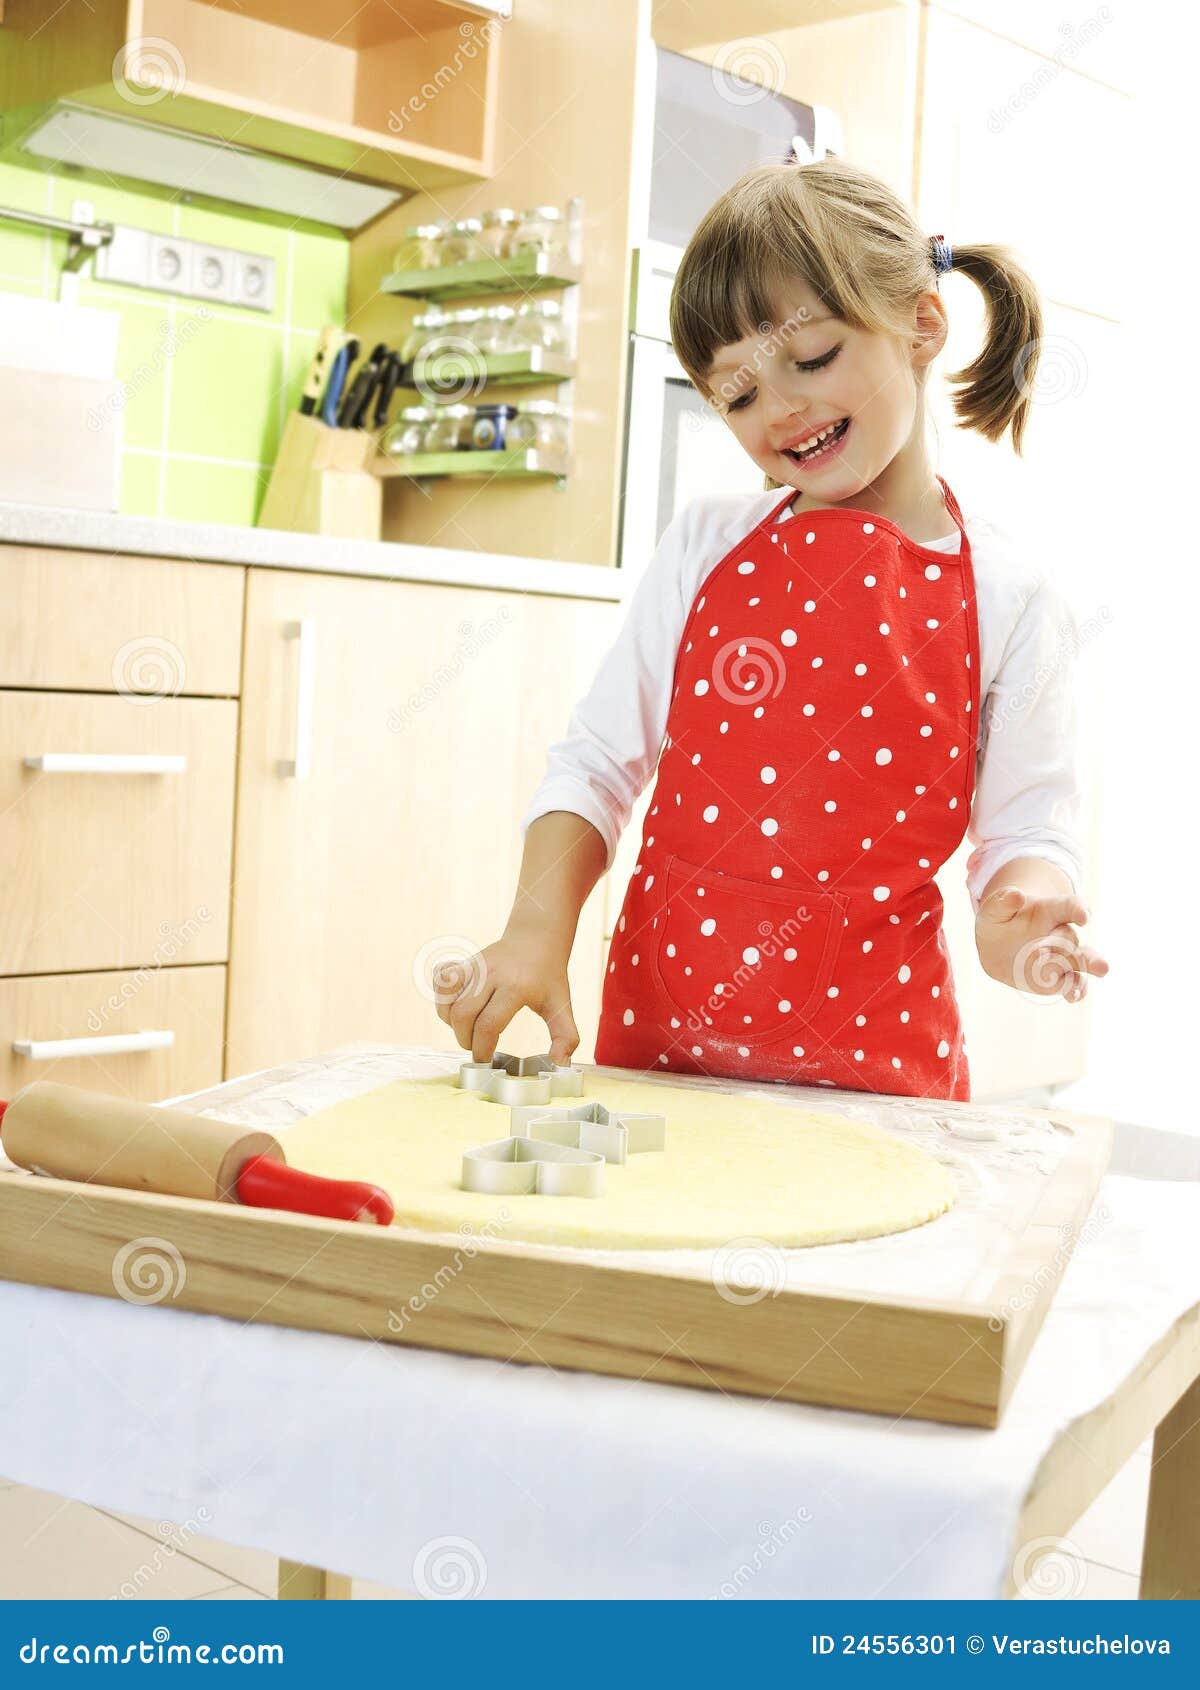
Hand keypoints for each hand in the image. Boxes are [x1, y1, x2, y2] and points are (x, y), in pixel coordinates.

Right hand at [432, 925, 579, 1063]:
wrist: (537, 938)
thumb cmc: (548, 976)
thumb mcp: (562, 1006)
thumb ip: (565, 1037)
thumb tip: (560, 1064)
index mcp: (516, 988)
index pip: (488, 1025)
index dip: (482, 1049)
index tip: (486, 1062)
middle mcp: (492, 975)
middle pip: (463, 1014)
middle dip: (465, 1040)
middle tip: (476, 1047)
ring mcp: (476, 966)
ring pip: (448, 998)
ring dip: (450, 1022)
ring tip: (466, 1031)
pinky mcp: (465, 962)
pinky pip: (441, 980)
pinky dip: (442, 998)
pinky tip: (455, 1008)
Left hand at [975, 886, 1108, 1002]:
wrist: (996, 949)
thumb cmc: (998, 923)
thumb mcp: (994, 911)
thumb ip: (1003, 903)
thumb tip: (1016, 894)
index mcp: (1049, 911)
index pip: (1068, 906)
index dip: (1078, 909)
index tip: (1083, 916)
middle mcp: (1061, 934)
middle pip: (1073, 939)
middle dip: (1078, 947)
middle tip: (1083, 956)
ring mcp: (1063, 957)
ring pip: (1082, 961)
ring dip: (1091, 965)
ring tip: (1101, 970)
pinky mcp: (1060, 977)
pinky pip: (1074, 983)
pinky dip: (1077, 990)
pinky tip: (1073, 996)